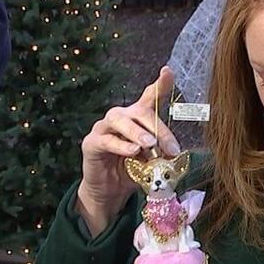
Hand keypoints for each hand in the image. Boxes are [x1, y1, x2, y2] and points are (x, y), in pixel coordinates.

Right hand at [76, 66, 181, 236]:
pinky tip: (132, 152)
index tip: (168, 71)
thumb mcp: (150, 162)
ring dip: (138, 132)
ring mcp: (104, 128)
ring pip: (121, 121)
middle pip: (140, 112)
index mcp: (137, 119)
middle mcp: (120, 117)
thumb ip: (160, 154)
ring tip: (149, 145)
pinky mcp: (92, 143)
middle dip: (158, 129)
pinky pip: (107, 140)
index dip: (160, 84)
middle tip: (171, 148)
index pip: (149, 97)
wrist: (109, 192)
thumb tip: (171, 152)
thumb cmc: (131, 172)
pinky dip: (121, 146)